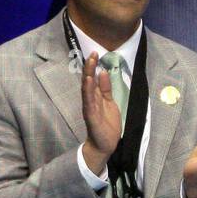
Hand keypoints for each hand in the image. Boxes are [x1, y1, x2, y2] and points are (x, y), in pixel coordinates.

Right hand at [80, 52, 120, 171]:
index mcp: (95, 97)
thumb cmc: (107, 123)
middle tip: (92, 53)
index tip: (95, 53)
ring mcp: (90, 108)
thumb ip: (105, 88)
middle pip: (88, 81)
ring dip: (88, 76)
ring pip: (87, 90)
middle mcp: (90, 101)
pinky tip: (88, 82)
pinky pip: (89, 103)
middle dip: (89, 67)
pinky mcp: (91, 116)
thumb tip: (103, 72)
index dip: (93, 66)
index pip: (93, 79)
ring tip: (89, 64)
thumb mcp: (109, 102)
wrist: (105, 144)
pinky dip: (88, 92)